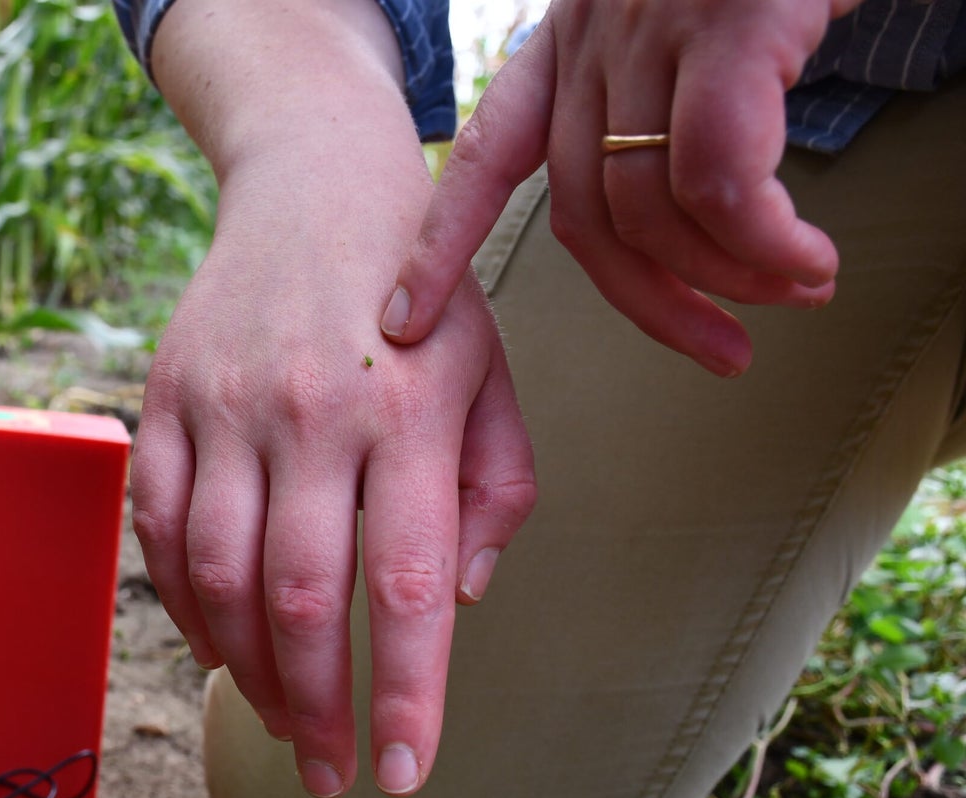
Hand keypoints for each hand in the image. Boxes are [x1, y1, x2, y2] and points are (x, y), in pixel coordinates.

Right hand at [131, 140, 535, 797]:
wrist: (312, 186)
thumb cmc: (420, 299)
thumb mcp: (492, 377)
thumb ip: (495, 491)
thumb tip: (458, 602)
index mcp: (408, 414)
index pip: (406, 585)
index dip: (404, 694)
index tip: (402, 773)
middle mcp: (311, 413)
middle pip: (300, 599)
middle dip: (316, 710)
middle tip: (333, 774)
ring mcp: (225, 407)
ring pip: (219, 576)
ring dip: (249, 671)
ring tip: (282, 720)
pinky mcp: (166, 402)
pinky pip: (161, 530)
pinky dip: (186, 606)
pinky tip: (219, 648)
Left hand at [381, 0, 863, 376]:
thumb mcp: (695, 18)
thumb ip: (667, 96)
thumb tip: (699, 202)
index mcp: (572, 39)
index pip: (483, 151)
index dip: (440, 243)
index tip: (405, 323)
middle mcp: (596, 37)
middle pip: (586, 216)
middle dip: (655, 304)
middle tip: (721, 350)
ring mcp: (656, 31)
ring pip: (651, 210)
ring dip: (728, 277)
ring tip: (796, 290)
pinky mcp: (727, 29)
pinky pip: (719, 180)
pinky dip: (764, 244)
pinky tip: (806, 260)